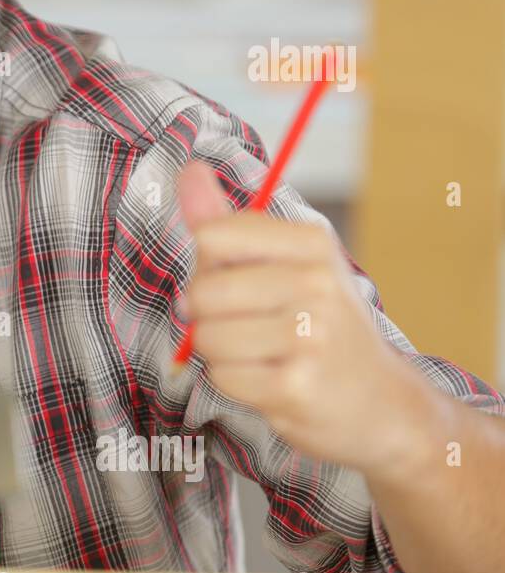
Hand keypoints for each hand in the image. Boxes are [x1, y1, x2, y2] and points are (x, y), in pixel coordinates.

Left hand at [176, 160, 430, 477]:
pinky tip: (272, 381)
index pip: (212, 236)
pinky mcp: (296, 386)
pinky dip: (236, 384)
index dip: (209, 265)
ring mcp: (310, 336)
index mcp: (312, 243)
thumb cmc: (324, 327)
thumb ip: (227, 221)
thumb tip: (188, 169)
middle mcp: (316, 283)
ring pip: (207, 338)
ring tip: (265, 355)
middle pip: (203, 290)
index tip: (239, 281)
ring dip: (223, 354)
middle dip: (209, 316)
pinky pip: (222, 377)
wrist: (383, 404)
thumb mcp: (287, 263)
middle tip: (251, 327)